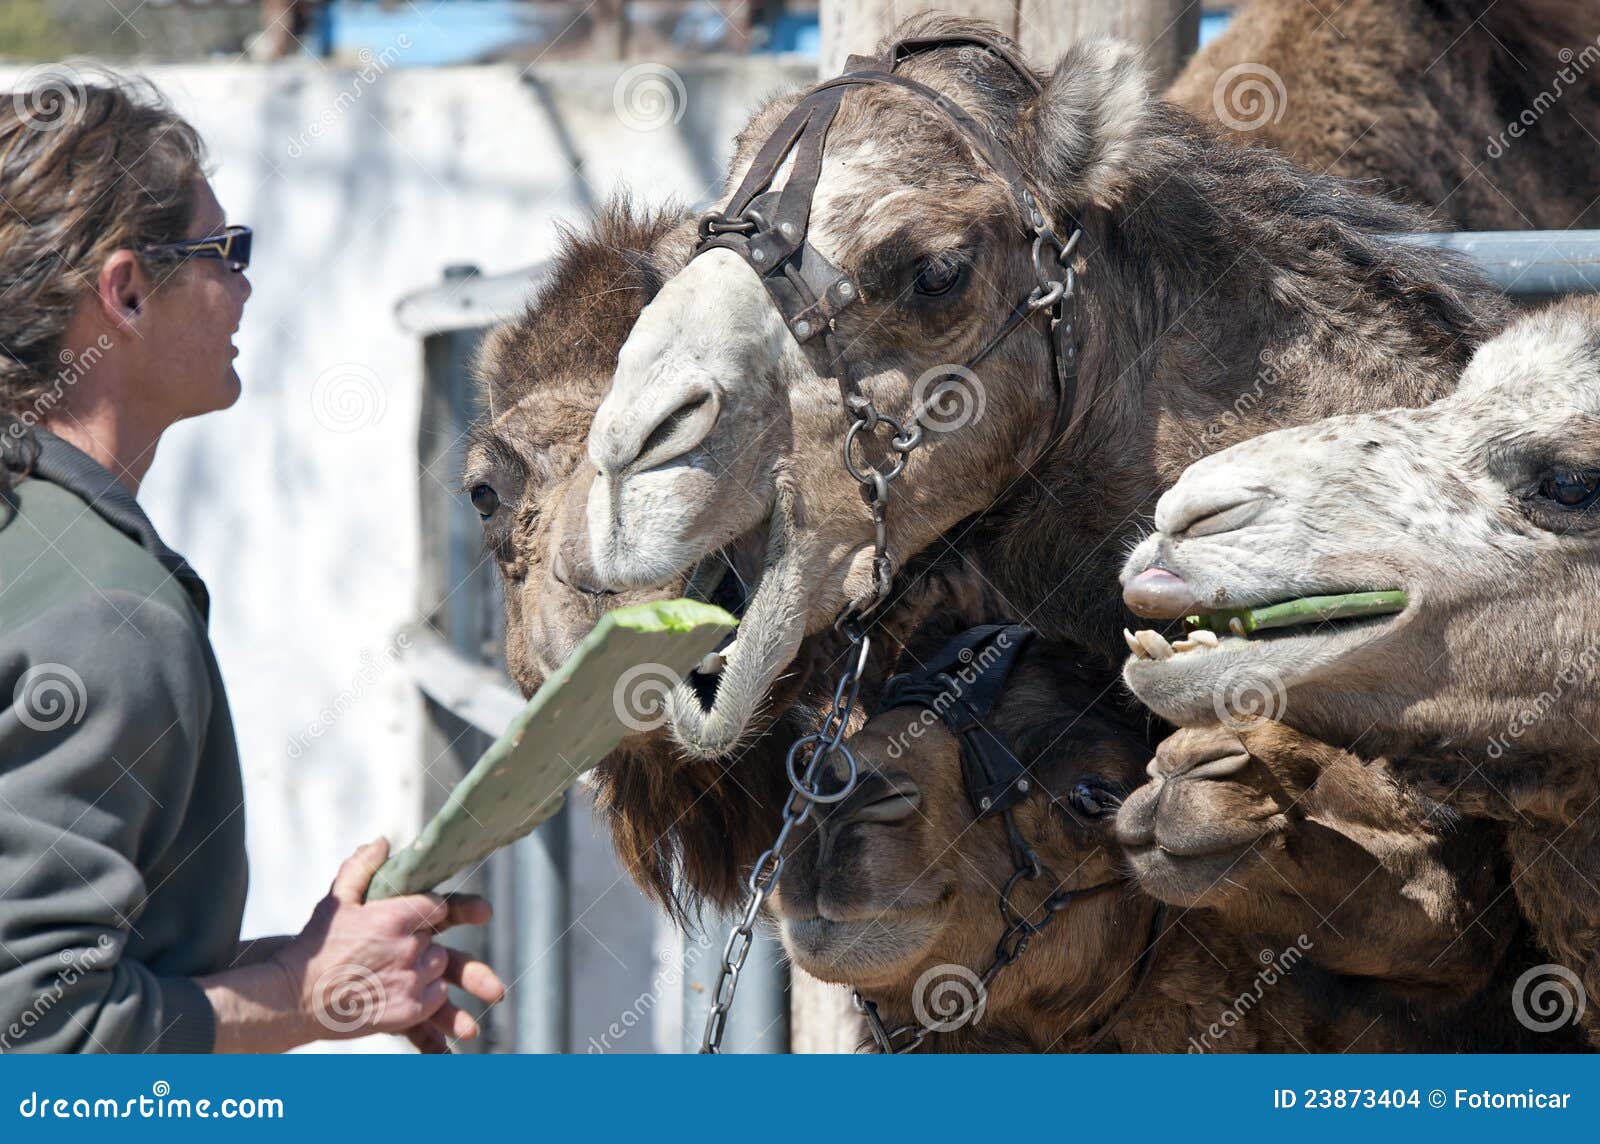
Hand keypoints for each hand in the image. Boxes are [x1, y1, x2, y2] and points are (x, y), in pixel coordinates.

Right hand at [270, 838, 506, 1046]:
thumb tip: (382, 842)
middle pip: (434, 937)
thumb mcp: (336, 901)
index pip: (437, 906)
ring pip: (437, 965)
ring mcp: (410, 981)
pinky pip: (436, 994)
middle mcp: (407, 948)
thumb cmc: (315, 947)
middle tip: (387, 949)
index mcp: (394, 917)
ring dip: (422, 966)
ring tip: (389, 970)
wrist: (295, 1000)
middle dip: (418, 941)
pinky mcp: (409, 1010)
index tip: (408, 920)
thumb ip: (362, 868)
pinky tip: (396, 989)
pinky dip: (424, 993)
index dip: (424, 912)